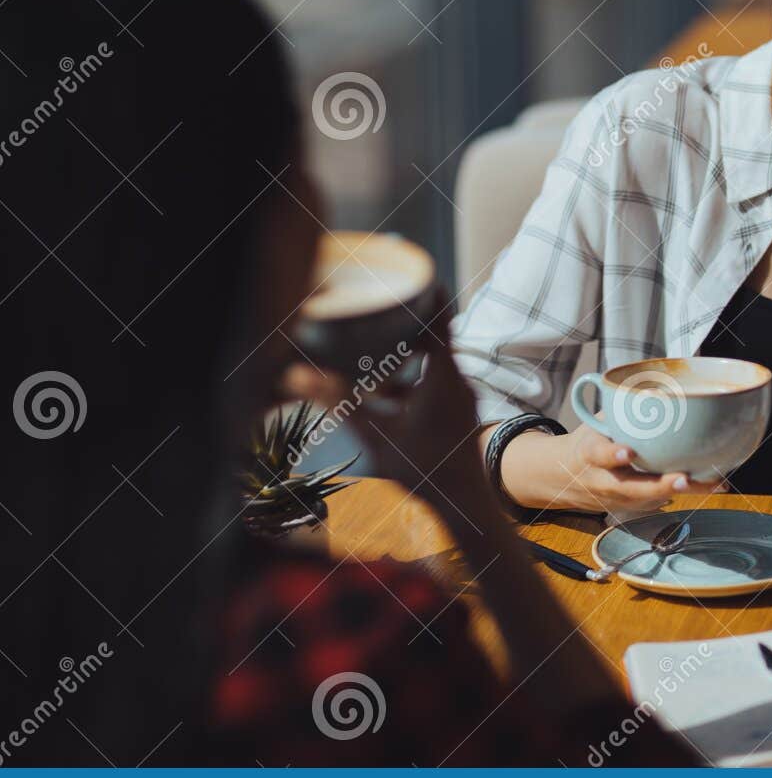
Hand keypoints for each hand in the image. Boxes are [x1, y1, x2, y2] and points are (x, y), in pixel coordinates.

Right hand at [282, 304, 484, 499]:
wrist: (463, 503)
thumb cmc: (422, 469)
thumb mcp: (374, 434)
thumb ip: (339, 402)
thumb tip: (302, 377)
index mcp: (443, 379)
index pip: (440, 325)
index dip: (431, 299)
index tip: (424, 274)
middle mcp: (459, 383)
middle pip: (434, 343)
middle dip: (407, 332)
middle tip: (383, 319)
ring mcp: (463, 398)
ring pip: (434, 367)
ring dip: (408, 363)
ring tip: (378, 361)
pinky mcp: (461, 412)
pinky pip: (437, 385)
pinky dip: (415, 383)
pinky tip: (387, 397)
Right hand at [503, 424, 725, 513]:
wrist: (563, 479)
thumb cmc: (590, 441)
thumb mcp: (597, 421)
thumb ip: (621, 405)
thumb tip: (656, 376)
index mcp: (590, 454)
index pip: (598, 454)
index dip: (613, 454)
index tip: (628, 452)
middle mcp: (603, 481)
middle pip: (630, 489)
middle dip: (659, 485)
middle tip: (683, 478)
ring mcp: (618, 499)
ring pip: (650, 500)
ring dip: (683, 492)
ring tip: (713, 483)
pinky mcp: (632, 507)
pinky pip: (660, 502)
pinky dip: (686, 494)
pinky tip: (712, 482)